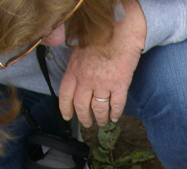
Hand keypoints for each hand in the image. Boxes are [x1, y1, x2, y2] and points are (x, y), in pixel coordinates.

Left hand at [58, 0, 145, 126]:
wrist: (121, 28)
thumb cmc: (102, 34)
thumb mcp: (80, 48)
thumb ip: (76, 65)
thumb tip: (76, 78)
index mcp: (74, 69)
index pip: (65, 95)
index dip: (66, 109)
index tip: (67, 116)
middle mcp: (86, 79)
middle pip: (81, 106)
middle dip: (84, 118)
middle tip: (87, 123)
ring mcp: (103, 83)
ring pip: (99, 109)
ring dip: (100, 118)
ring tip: (102, 121)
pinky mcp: (119, 84)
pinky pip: (116, 105)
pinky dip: (116, 113)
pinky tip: (115, 117)